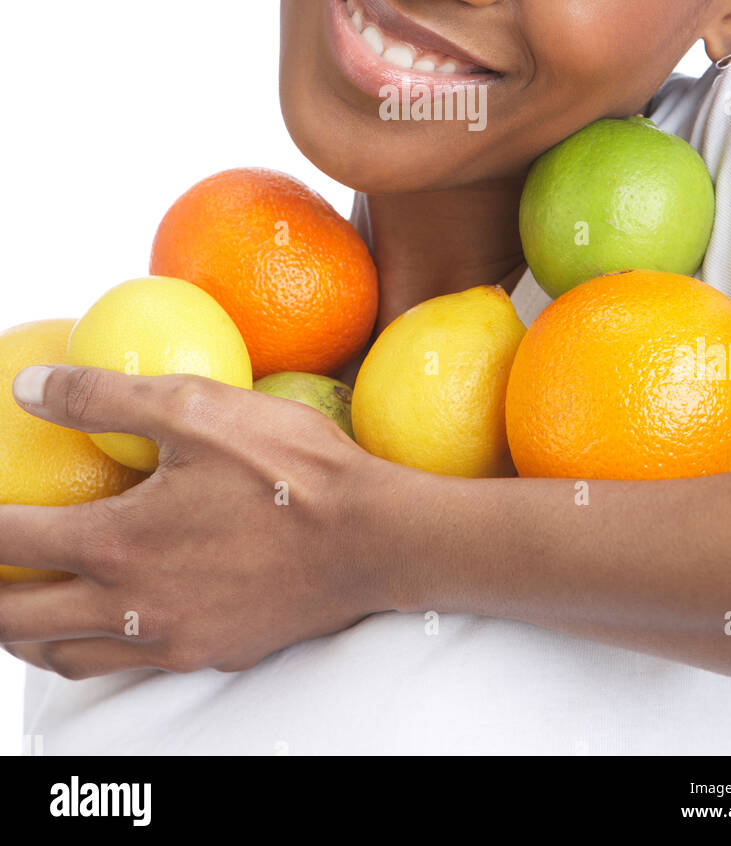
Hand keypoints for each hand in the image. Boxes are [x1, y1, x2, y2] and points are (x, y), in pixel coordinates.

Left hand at [0, 365, 397, 678]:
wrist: (372, 538)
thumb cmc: (289, 466)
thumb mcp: (195, 407)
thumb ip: (103, 397)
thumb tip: (30, 388)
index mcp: (116, 545)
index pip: (10, 544)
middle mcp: (130, 607)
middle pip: (17, 622)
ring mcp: (168, 640)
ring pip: (64, 656)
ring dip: (28, 630)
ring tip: (27, 595)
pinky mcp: (206, 653)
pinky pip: (123, 664)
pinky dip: (89, 643)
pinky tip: (110, 611)